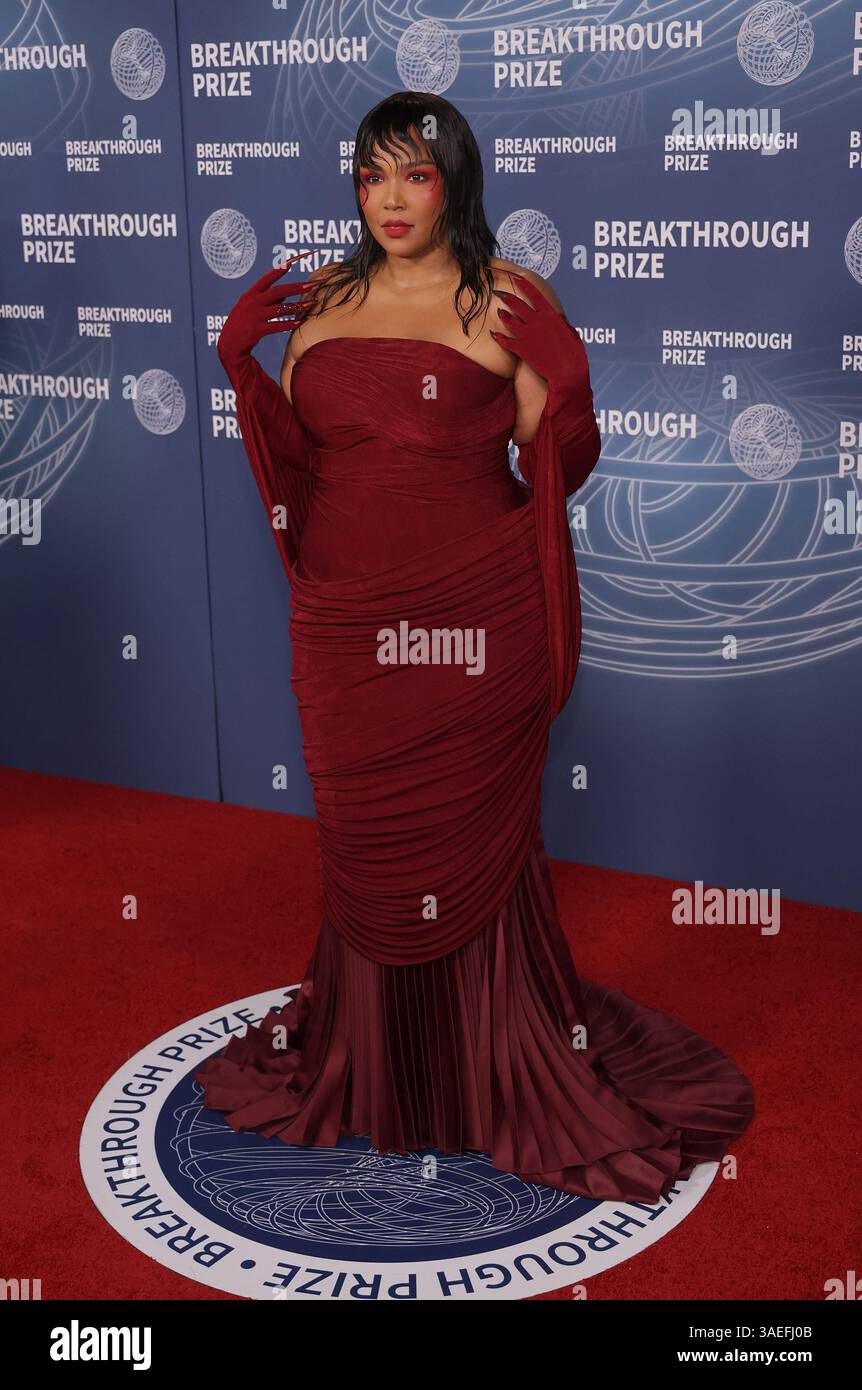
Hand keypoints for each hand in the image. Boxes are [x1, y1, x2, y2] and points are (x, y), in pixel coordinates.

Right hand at [217, 255, 314, 375]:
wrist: (228, 344)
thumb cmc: (241, 324)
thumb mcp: (250, 308)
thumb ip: (266, 300)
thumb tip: (285, 296)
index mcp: (250, 294)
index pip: (267, 278)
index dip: (279, 270)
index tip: (292, 261)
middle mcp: (252, 302)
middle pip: (278, 291)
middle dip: (296, 287)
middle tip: (312, 284)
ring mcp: (255, 316)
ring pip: (281, 309)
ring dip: (298, 306)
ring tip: (313, 304)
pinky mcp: (257, 330)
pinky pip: (277, 326)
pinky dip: (289, 324)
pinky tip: (300, 323)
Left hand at [490, 273, 589, 398]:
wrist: (567, 373)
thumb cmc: (574, 354)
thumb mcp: (570, 332)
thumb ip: (559, 323)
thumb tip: (557, 319)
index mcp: (550, 314)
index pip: (534, 293)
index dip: (523, 284)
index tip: (515, 278)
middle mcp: (537, 321)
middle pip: (517, 304)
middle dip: (506, 296)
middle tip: (497, 292)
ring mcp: (528, 335)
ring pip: (509, 320)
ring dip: (503, 315)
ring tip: (499, 311)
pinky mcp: (522, 350)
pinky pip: (506, 341)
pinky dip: (499, 337)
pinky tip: (494, 334)